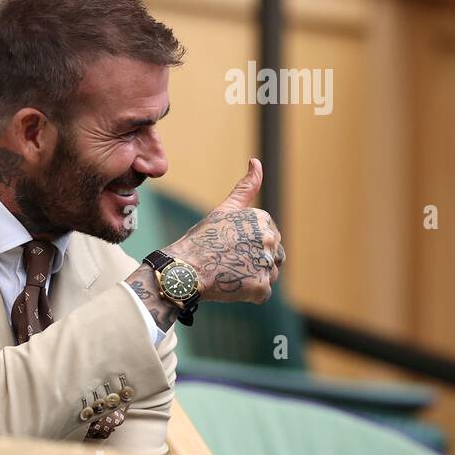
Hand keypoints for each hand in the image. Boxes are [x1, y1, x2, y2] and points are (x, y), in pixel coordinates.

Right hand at [163, 158, 283, 303]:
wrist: (182, 270)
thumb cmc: (200, 239)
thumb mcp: (223, 210)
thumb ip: (245, 188)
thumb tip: (256, 161)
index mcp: (262, 220)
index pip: (267, 237)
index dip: (247, 244)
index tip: (228, 247)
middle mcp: (269, 240)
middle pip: (272, 255)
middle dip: (253, 260)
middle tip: (227, 262)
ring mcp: (266, 264)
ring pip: (269, 273)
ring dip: (252, 277)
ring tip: (228, 273)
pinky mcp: (261, 287)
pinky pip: (262, 293)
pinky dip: (248, 293)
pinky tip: (230, 285)